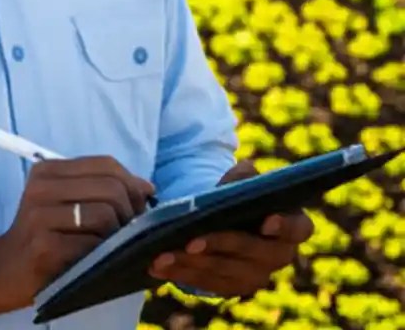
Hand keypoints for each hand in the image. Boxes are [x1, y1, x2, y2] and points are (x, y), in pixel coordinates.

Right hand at [0, 156, 155, 312]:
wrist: (5, 270)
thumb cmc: (43, 236)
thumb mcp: (64, 202)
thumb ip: (100, 189)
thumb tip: (147, 188)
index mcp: (47, 171)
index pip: (105, 164)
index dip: (132, 183)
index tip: (139, 205)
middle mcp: (40, 187)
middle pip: (111, 187)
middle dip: (132, 211)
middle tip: (129, 230)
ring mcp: (40, 216)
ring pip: (106, 214)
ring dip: (120, 235)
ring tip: (112, 245)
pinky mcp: (45, 246)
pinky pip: (94, 243)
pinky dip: (105, 253)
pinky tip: (98, 259)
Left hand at [148, 160, 314, 296]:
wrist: (222, 223)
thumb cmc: (237, 199)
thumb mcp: (241, 183)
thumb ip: (244, 177)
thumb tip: (244, 170)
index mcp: (292, 226)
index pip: (298, 228)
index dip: (285, 226)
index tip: (266, 221)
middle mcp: (279, 255)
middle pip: (252, 252)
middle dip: (220, 245)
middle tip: (190, 241)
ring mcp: (257, 276)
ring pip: (224, 271)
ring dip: (191, 263)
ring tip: (161, 255)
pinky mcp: (232, 287)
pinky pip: (206, 283)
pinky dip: (181, 274)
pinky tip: (158, 266)